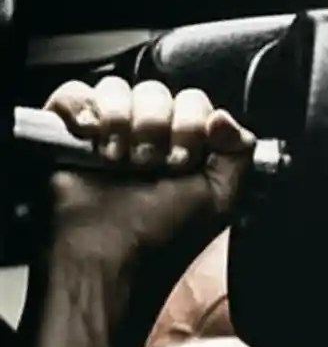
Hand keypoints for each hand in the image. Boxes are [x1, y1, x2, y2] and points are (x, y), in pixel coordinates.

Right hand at [41, 76, 254, 276]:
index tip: (183, 160)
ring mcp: (109, 130)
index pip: (193, 101)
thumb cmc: (164, 236)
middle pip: (156, 92)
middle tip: (150, 165)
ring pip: (117, 89)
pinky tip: (91, 136)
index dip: (191, 124)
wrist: (111, 258)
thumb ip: (239, 154)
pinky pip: (75, 93)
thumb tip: (224, 116)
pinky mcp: (69, 131)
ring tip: (118, 161)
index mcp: (186, 144)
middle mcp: (148, 133)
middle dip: (156, 126)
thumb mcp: (221, 198)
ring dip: (121, 121)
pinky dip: (83, 107)